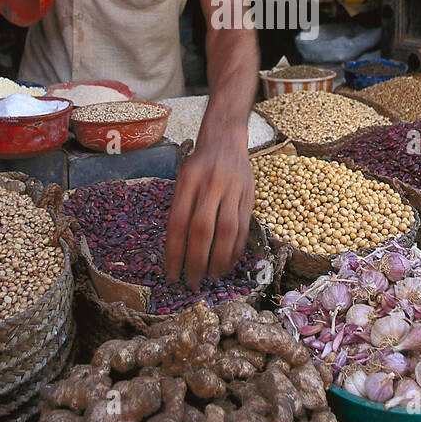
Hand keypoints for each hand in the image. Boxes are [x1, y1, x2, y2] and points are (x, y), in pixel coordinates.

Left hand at [165, 132, 253, 284]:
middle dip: (197, 260)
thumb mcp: (182, 180)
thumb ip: (180, 208)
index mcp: (188, 180)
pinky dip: (236, 249)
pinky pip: (243, 227)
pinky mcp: (248, 195)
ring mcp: (232, 189)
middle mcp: (210, 184)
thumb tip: (176, 250)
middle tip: (192, 282)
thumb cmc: (199, 165)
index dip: (174, 252)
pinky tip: (228, 262)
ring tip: (212, 277)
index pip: (178, 222)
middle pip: (202, 229)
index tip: (172, 274)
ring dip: (219, 259)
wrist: (225, 139)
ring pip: (227, 230)